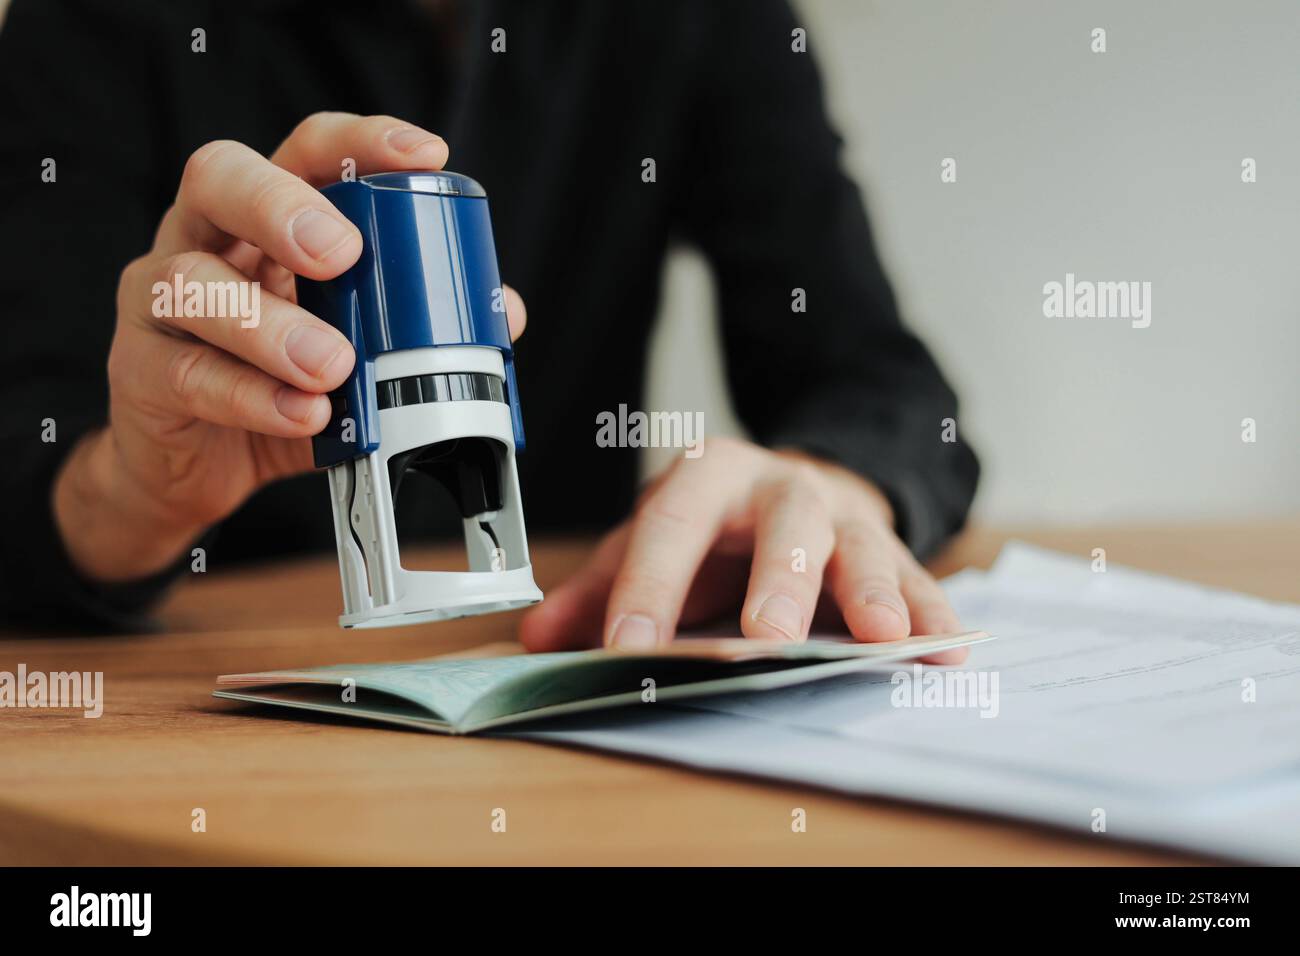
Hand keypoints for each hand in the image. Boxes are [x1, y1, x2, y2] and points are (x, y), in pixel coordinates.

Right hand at [54, 113, 525, 582]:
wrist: (199, 469)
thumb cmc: (279, 388)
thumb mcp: (359, 354)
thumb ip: (420, 329)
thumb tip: (504, 314)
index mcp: (265, 223)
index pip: (304, 153)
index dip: (360, 143)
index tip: (425, 155)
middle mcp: (205, 241)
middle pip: (220, 178)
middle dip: (283, 206)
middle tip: (343, 253)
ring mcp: (162, 302)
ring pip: (193, 281)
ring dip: (272, 324)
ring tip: (334, 366)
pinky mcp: (140, 370)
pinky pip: (187, 372)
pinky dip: (252, 396)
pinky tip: (303, 413)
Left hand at [521, 437, 967, 663]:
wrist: (794, 487)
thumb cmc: (717, 528)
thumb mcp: (653, 543)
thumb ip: (600, 586)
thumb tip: (537, 636)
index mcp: (707, 477)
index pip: (672, 524)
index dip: (647, 586)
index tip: (626, 645)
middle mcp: (780, 487)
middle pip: (784, 522)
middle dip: (779, 580)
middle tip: (768, 639)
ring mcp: (842, 514)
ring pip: (862, 545)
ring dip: (874, 593)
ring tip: (883, 638)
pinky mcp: (890, 545)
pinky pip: (919, 577)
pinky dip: (933, 614)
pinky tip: (946, 650)